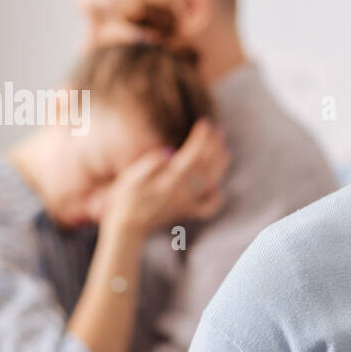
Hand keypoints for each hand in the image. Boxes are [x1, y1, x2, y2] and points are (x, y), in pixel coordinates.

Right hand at [104, 118, 229, 234]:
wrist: (127, 228)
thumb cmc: (125, 199)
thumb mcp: (131, 178)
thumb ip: (150, 164)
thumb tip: (168, 151)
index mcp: (170, 181)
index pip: (193, 155)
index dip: (201, 138)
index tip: (205, 123)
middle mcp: (183, 192)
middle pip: (206, 166)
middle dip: (214, 145)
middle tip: (218, 129)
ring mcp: (187, 203)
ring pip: (211, 182)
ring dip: (221, 164)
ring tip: (225, 148)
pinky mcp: (187, 212)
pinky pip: (208, 207)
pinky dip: (217, 196)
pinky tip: (217, 186)